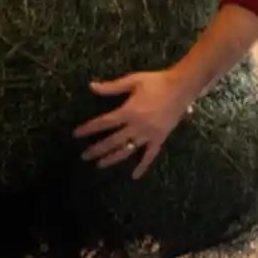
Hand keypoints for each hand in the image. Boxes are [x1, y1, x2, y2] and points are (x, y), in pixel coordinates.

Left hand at [74, 69, 196, 178]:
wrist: (181, 87)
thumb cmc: (157, 82)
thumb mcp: (132, 81)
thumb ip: (111, 87)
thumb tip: (92, 86)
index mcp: (128, 111)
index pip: (103, 123)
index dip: (89, 129)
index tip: (76, 134)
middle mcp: (137, 126)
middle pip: (112, 140)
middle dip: (97, 149)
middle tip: (84, 156)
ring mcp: (149, 134)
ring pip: (127, 150)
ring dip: (112, 158)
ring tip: (100, 164)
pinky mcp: (159, 138)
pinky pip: (150, 155)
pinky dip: (142, 166)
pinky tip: (134, 176)